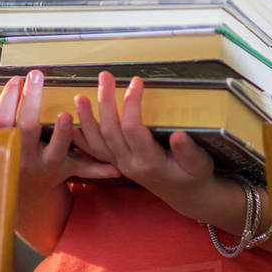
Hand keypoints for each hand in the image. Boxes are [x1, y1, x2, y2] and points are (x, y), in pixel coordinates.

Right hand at [0, 71, 120, 254]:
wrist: (22, 205)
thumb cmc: (0, 170)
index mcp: (4, 150)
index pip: (2, 123)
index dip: (7, 102)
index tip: (14, 81)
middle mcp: (24, 159)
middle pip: (28, 129)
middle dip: (32, 102)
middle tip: (36, 76)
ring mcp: (46, 166)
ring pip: (56, 150)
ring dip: (64, 134)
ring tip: (67, 113)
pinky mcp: (65, 172)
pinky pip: (83, 171)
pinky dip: (99, 169)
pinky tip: (114, 167)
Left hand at [75, 73, 218, 217]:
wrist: (185, 195)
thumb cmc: (195, 176)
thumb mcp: (200, 165)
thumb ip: (189, 152)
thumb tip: (178, 135)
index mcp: (149, 161)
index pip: (133, 128)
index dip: (132, 104)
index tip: (136, 81)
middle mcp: (129, 164)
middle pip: (110, 131)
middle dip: (106, 102)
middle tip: (105, 76)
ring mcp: (119, 165)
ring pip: (96, 142)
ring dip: (87, 119)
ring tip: (79, 96)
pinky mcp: (116, 164)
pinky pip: (93, 152)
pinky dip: (81, 139)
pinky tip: (71, 125)